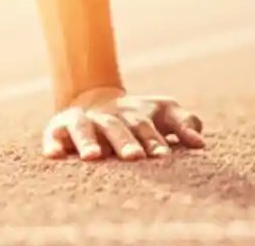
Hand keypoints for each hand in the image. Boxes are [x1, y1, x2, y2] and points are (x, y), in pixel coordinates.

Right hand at [42, 86, 205, 160]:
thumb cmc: (140, 115)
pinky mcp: (60, 127)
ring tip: (94, 157)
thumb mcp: (166, 113)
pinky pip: (54, 134)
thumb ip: (185, 125)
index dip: (155, 141)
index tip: (163, 155)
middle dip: (126, 142)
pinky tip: (55, 155)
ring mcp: (85, 120)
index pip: (148, 127)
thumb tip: (201, 143)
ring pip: (85, 129)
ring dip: (89, 142)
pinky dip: (53, 143)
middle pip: (119, 128)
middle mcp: (111, 116)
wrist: (97, 98)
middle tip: (134, 157)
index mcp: (138, 114)